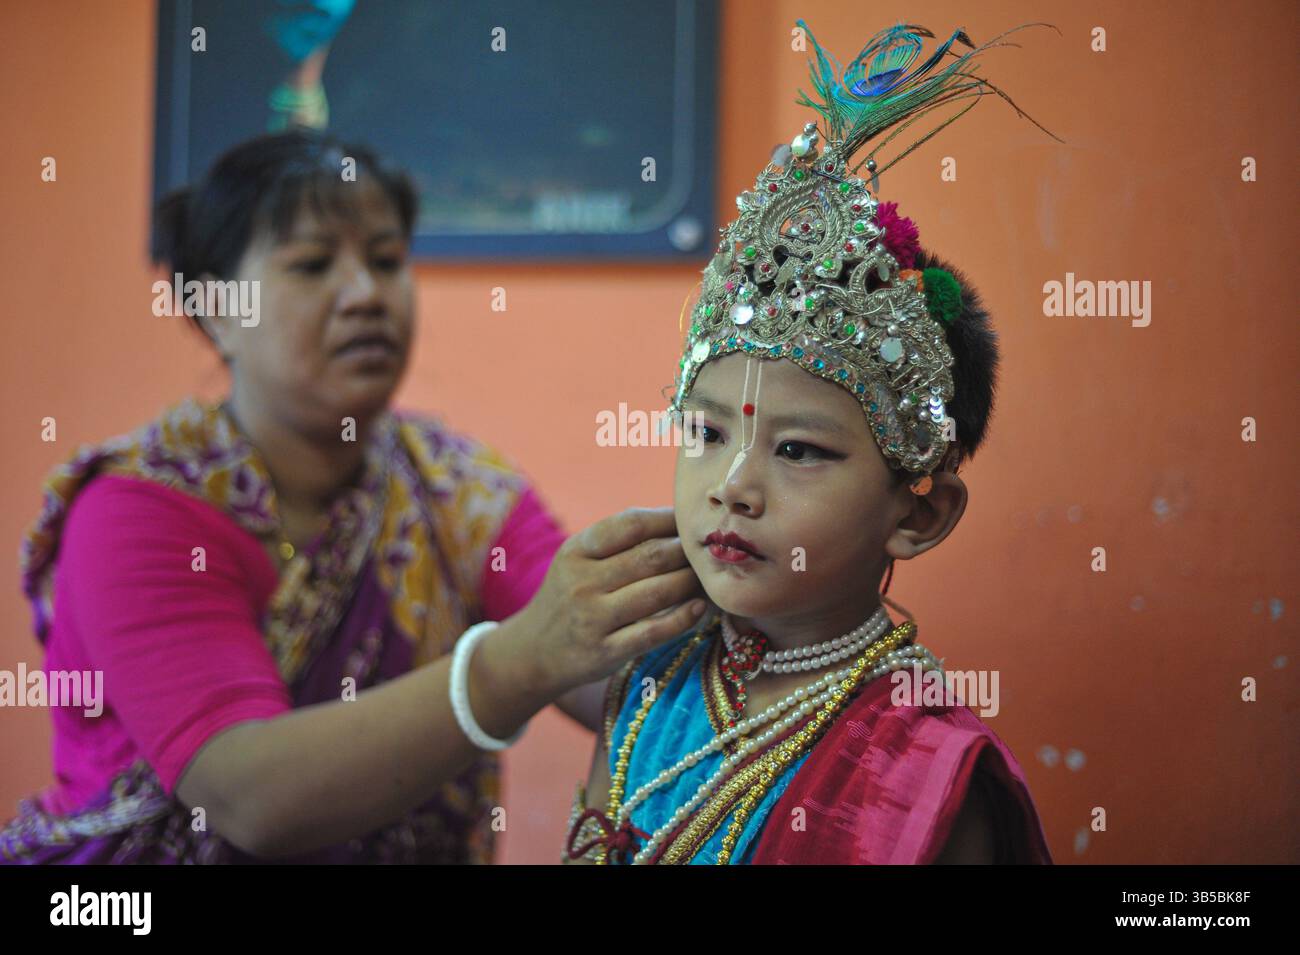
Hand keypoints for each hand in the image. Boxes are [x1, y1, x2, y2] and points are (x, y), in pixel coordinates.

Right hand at [509, 507, 706, 695]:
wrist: (533, 652)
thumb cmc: (569, 596)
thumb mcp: (578, 560)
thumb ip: (618, 541)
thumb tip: (678, 520)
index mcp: (576, 551)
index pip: (631, 524)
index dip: (669, 519)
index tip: (692, 522)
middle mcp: (581, 582)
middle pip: (650, 557)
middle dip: (687, 552)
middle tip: (710, 552)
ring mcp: (592, 618)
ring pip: (657, 592)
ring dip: (690, 582)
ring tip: (708, 578)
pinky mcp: (605, 652)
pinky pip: (654, 632)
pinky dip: (683, 618)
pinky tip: (699, 608)